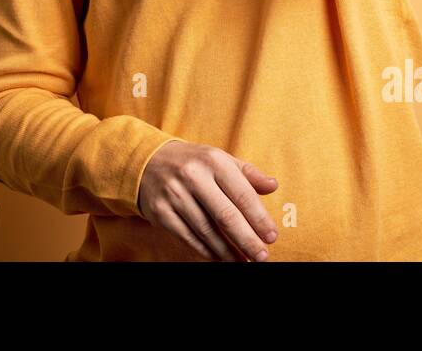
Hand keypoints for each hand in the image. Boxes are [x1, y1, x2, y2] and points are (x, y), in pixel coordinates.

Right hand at [136, 139, 279, 260]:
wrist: (148, 161)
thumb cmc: (194, 163)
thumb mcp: (220, 160)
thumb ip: (248, 174)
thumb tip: (273, 185)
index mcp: (213, 160)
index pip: (242, 194)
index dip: (259, 218)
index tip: (271, 236)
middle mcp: (193, 176)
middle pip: (226, 216)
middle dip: (247, 240)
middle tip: (262, 256)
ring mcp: (174, 195)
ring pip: (207, 231)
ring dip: (228, 251)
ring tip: (244, 261)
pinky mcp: (161, 212)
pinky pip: (189, 238)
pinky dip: (207, 251)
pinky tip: (221, 257)